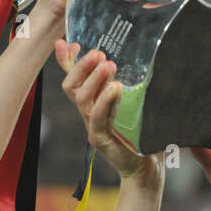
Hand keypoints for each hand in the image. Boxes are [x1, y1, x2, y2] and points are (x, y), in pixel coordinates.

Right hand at [55, 42, 162, 182]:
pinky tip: (115, 88)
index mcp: (93, 103)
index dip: (66, 61)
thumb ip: (125, 85)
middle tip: (98, 52)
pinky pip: (97, 117)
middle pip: (71, 86)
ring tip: (109, 65)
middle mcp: (88, 113)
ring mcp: (92, 127)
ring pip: (82, 99)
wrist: (145, 168)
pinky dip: (104, 101)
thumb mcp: (133, 104)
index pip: (73, 79)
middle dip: (81, 66)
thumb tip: (131, 60)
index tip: (65, 42)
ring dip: (94, 79)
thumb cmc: (141, 136)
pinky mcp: (100, 140)